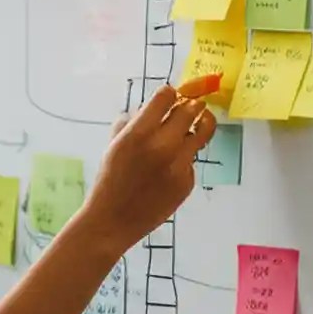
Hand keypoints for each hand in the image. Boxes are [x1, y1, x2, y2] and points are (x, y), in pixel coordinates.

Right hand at [77, 77, 218, 254]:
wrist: (113, 220)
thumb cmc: (109, 179)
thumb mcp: (114, 144)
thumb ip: (135, 122)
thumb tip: (153, 108)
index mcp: (139, 133)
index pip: (166, 96)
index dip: (168, 93)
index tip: (169, 97)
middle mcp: (163, 146)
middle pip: (190, 109)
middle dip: (190, 104)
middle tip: (189, 106)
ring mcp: (179, 165)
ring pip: (203, 131)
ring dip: (201, 123)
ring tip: (200, 121)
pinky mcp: (188, 182)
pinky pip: (192, 160)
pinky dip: (185, 157)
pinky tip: (171, 166)